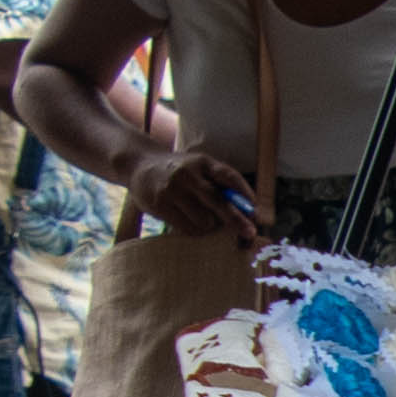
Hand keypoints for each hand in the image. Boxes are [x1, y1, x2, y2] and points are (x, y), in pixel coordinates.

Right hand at [128, 142, 257, 240]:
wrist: (140, 165)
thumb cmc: (180, 172)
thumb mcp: (200, 168)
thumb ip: (221, 184)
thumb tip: (248, 210)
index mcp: (203, 163)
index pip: (229, 176)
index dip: (245, 194)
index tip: (256, 211)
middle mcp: (187, 174)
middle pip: (218, 201)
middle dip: (237, 220)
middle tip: (250, 233)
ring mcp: (172, 189)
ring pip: (204, 220)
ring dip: (210, 226)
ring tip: (202, 217)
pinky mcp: (160, 205)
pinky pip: (187, 227)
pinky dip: (195, 229)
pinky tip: (188, 220)